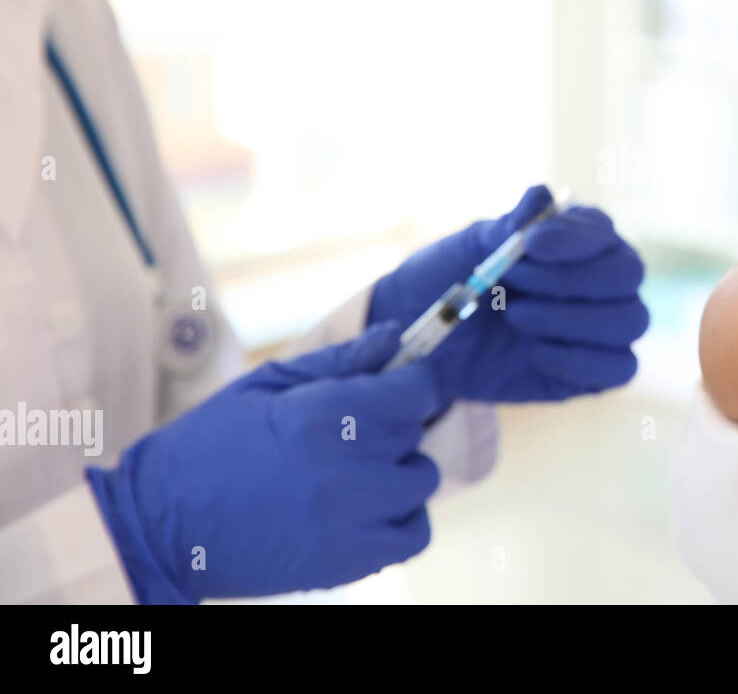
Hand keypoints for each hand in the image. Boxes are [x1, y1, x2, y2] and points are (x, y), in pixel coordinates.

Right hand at [86, 322, 443, 602]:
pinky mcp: (347, 560)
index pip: (415, 390)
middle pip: (415, 432)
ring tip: (357, 473)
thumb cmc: (210, 443)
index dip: (410, 384)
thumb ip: (340, 359)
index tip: (395, 388)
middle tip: (353, 433)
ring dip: (399, 472)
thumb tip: (396, 334)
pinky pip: (415, 535)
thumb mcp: (267, 383)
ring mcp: (350, 516)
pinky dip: (403, 520)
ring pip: (420, 480)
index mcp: (325, 412)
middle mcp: (346, 463)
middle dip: (393, 425)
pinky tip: (370, 510)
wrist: (160, 523)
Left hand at [367, 185, 649, 402]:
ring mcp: (603, 327)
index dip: (574, 238)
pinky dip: (580, 360)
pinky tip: (534, 353)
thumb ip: (509, 225)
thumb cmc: (452, 282)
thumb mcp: (469, 247)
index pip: (603, 231)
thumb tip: (541, 196)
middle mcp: (602, 280)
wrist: (426, 341)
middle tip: (513, 281)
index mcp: (578, 239)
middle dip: (572, 278)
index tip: (532, 244)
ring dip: (571, 319)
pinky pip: (620, 368)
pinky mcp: (595, 371)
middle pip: (629, 273)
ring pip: (631, 320)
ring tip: (515, 316)